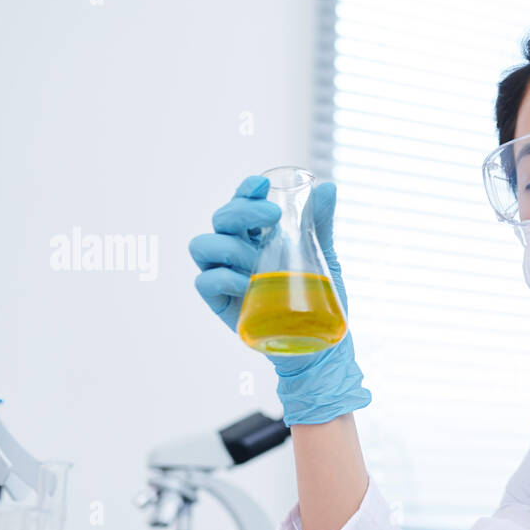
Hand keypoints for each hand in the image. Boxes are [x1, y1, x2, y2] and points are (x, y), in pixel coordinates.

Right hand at [189, 176, 370, 425]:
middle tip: (273, 217)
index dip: (244, 191)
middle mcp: (236, 252)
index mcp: (257, 236)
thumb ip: (320, 224)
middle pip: (220, 219)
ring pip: (202, 245)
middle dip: (241, 210)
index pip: (241, 205)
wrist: (320, 345)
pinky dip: (223, 277)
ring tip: (258, 260)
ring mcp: (226, 276)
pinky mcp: (220, 303)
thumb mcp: (325, 258)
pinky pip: (205, 281)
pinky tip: (247, 283)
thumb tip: (327, 188)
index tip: (261, 184)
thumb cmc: (318, 299)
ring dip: (229, 245)